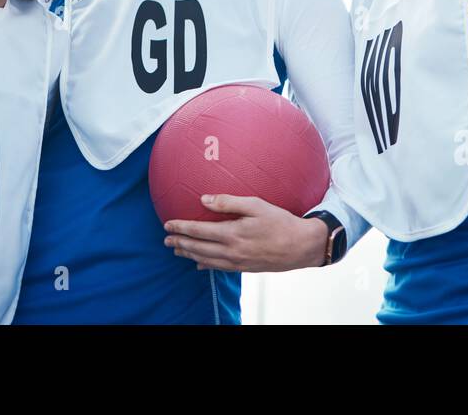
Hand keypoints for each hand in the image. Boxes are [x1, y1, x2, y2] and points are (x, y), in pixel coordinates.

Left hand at [164, 195, 329, 271]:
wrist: (301, 246)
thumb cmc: (280, 221)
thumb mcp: (256, 205)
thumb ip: (229, 202)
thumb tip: (203, 199)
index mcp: (232, 233)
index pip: (198, 231)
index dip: (181, 227)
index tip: (167, 224)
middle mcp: (231, 251)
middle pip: (198, 248)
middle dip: (180, 243)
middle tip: (166, 239)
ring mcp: (237, 262)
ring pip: (205, 260)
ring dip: (189, 254)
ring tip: (176, 250)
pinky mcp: (244, 268)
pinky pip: (219, 268)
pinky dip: (205, 266)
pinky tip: (199, 264)